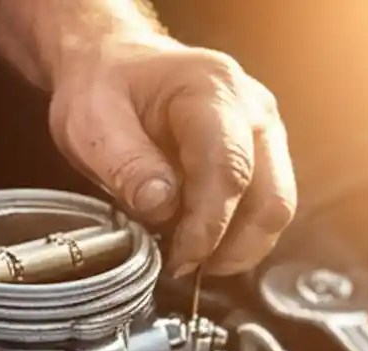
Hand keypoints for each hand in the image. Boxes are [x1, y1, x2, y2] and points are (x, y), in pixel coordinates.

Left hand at [48, 35, 295, 276]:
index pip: (229, 169)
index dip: (208, 225)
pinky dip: (236, 235)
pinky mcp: (261, 155)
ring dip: (236, 246)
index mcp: (213, 91)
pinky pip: (264, 206)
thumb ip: (127, 164)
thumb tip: (161, 206)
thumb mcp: (92, 122)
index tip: (179, 259)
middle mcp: (253, 110)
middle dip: (231, 247)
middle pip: (271, 197)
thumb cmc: (105, 87)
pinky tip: (199, 243)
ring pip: (275, 208)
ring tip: (188, 259)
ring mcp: (264, 133)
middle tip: (184, 268)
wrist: (115, 64)